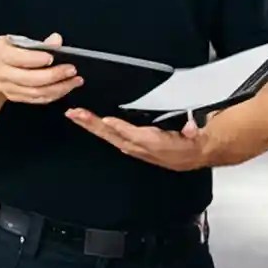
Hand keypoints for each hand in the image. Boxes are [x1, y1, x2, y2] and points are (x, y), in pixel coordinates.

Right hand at [0, 33, 82, 104]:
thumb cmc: (4, 52)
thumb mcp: (13, 41)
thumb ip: (36, 43)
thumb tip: (56, 40)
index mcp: (1, 54)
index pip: (20, 58)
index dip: (36, 59)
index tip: (52, 56)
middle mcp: (3, 73)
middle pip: (30, 79)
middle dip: (54, 75)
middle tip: (71, 69)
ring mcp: (9, 88)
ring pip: (36, 92)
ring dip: (59, 88)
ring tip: (75, 80)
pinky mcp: (17, 97)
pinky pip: (38, 99)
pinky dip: (54, 95)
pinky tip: (66, 88)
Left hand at [65, 109, 210, 171]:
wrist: (192, 155)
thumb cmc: (189, 142)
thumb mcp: (193, 136)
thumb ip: (191, 132)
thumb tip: (191, 128)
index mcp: (154, 144)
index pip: (134, 136)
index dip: (121, 128)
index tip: (107, 121)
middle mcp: (139, 147)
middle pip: (112, 134)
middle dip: (93, 124)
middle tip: (75, 113)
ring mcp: (132, 147)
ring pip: (107, 135)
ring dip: (90, 125)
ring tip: (74, 114)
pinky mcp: (129, 146)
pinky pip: (110, 136)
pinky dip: (97, 128)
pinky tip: (85, 122)